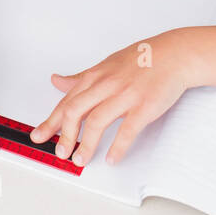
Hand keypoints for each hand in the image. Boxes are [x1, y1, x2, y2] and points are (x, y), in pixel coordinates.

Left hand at [29, 31, 194, 166]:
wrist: (175, 54)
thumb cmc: (141, 60)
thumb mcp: (106, 64)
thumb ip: (81, 78)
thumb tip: (57, 81)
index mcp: (96, 76)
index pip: (68, 101)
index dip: (52, 121)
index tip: (40, 135)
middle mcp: (107, 84)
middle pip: (76, 111)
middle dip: (65, 135)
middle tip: (59, 153)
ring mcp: (126, 95)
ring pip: (97, 121)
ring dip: (86, 144)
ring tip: (80, 160)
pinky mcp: (144, 106)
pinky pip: (127, 129)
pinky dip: (118, 147)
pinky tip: (111, 158)